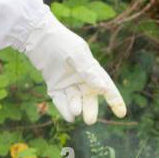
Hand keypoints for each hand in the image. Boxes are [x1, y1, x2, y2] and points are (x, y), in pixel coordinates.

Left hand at [23, 12, 126, 126]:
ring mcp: (67, 84)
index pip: (106, 87)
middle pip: (89, 98)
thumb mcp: (77, 54)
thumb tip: (103, 88)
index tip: (122, 113)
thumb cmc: (61, 42)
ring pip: (75, 100)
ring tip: (76, 111)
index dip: (115, 100)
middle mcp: (81, 79)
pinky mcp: (54, 86)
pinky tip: (69, 116)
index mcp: (91, 69)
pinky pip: (61, 101)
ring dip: (76, 107)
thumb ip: (89, 72)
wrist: (37, 36)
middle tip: (90, 121)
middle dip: (90, 109)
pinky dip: (64, 109)